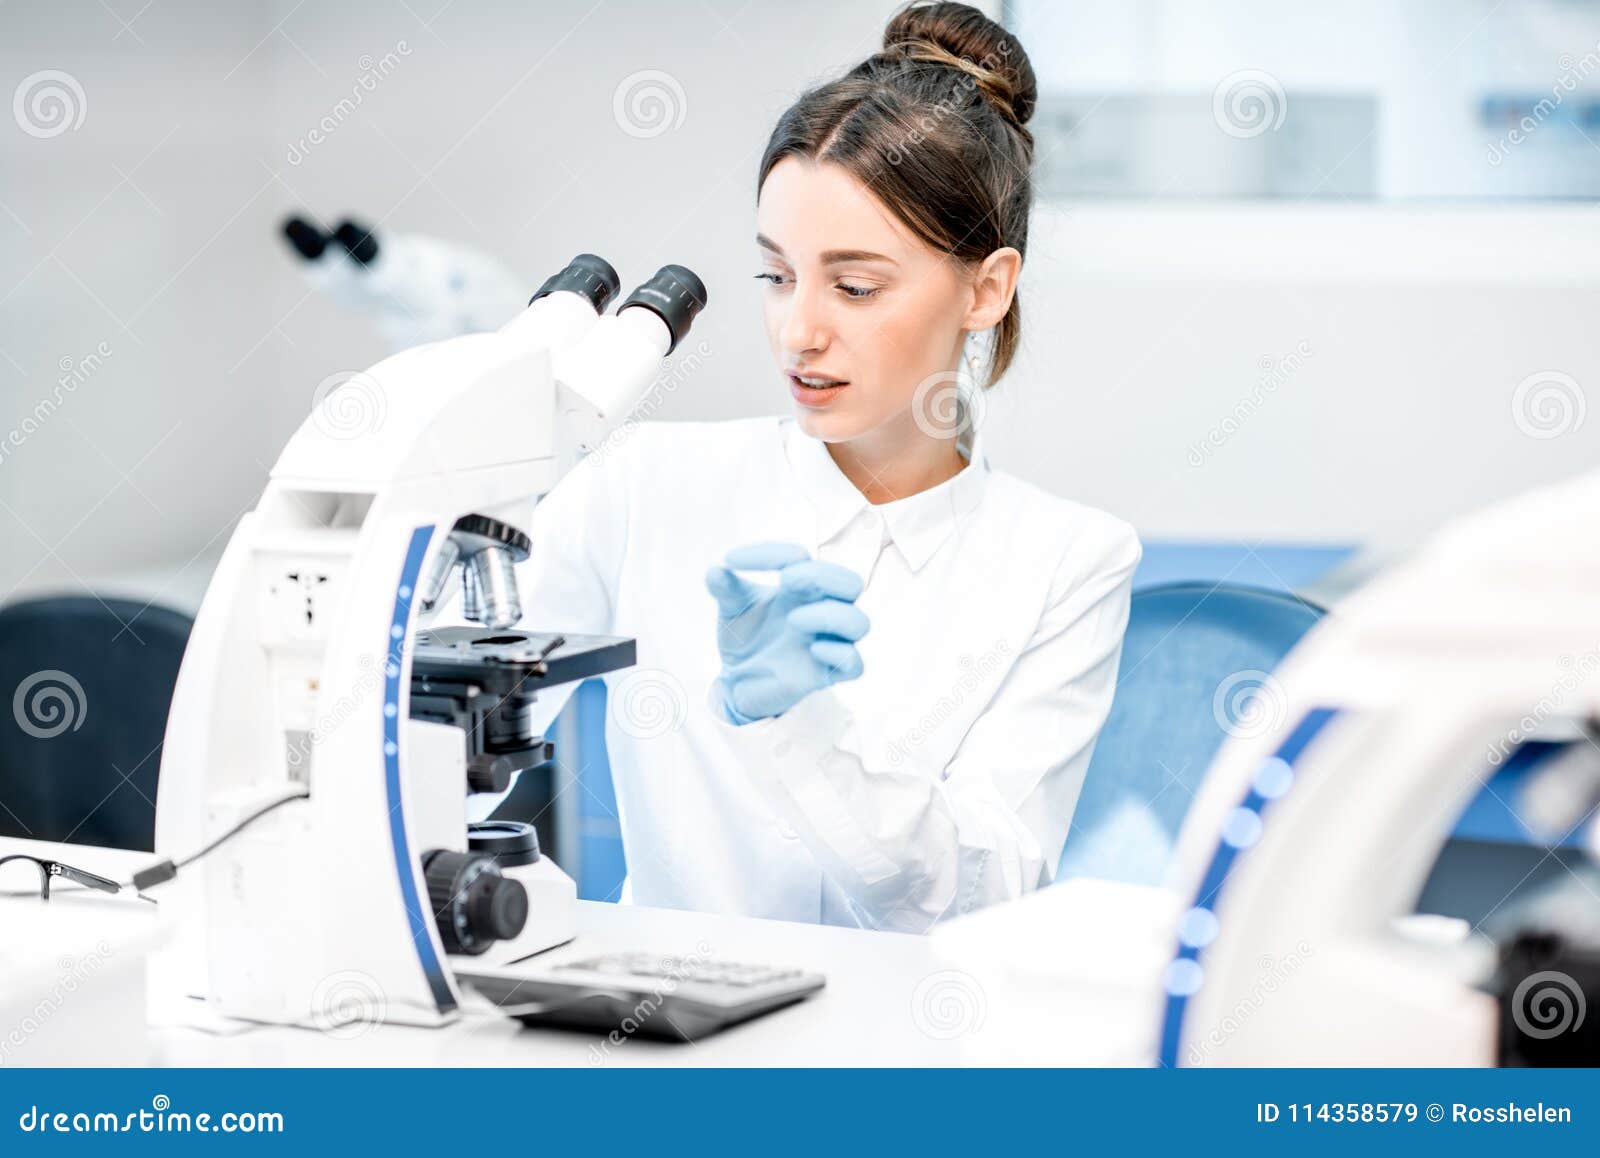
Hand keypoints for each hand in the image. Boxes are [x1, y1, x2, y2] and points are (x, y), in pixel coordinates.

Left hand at [704, 542, 869, 724]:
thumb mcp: (731, 610)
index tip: (731, 561)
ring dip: (829, 615)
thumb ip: (725, 589)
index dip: (771, 554)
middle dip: (823, 576)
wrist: (737, 682)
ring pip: (858, 622)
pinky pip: (853, 664)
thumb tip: (715, 571)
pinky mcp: (825, 674)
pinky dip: (838, 654)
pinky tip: (811, 651)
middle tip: (787, 581)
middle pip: (850, 583)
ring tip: (793, 619)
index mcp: (800, 588)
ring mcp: (826, 642)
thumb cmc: (745, 638)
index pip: (800, 557)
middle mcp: (820, 610)